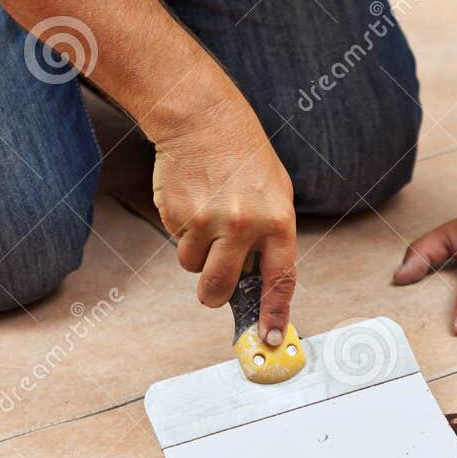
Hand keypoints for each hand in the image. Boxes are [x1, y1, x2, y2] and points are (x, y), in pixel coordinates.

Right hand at [152, 92, 296, 343]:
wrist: (203, 118)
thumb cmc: (244, 157)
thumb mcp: (276, 192)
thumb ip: (271, 236)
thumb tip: (260, 283)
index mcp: (277, 221)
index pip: (280, 280)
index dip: (275, 315)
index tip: (271, 338)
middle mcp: (243, 224)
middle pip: (219, 288)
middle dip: (213, 293)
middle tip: (212, 285)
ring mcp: (206, 220)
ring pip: (191, 266)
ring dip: (196, 251)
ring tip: (207, 213)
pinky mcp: (176, 214)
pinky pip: (177, 240)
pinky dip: (182, 228)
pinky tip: (192, 197)